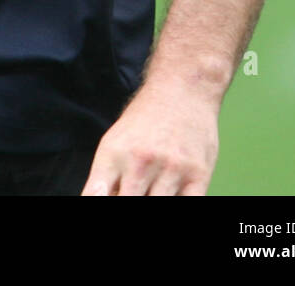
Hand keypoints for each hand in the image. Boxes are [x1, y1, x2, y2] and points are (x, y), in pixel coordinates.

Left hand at [80, 78, 219, 195]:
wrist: (182, 88)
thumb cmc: (145, 121)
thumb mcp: (115, 142)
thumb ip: (107, 179)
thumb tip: (103, 200)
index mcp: (113, 153)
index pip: (96, 195)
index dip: (99, 204)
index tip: (107, 200)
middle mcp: (140, 161)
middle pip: (127, 203)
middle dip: (128, 202)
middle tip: (133, 192)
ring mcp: (170, 169)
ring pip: (158, 206)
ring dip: (154, 202)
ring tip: (151, 190)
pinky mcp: (198, 174)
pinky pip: (188, 205)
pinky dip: (177, 204)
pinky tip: (172, 194)